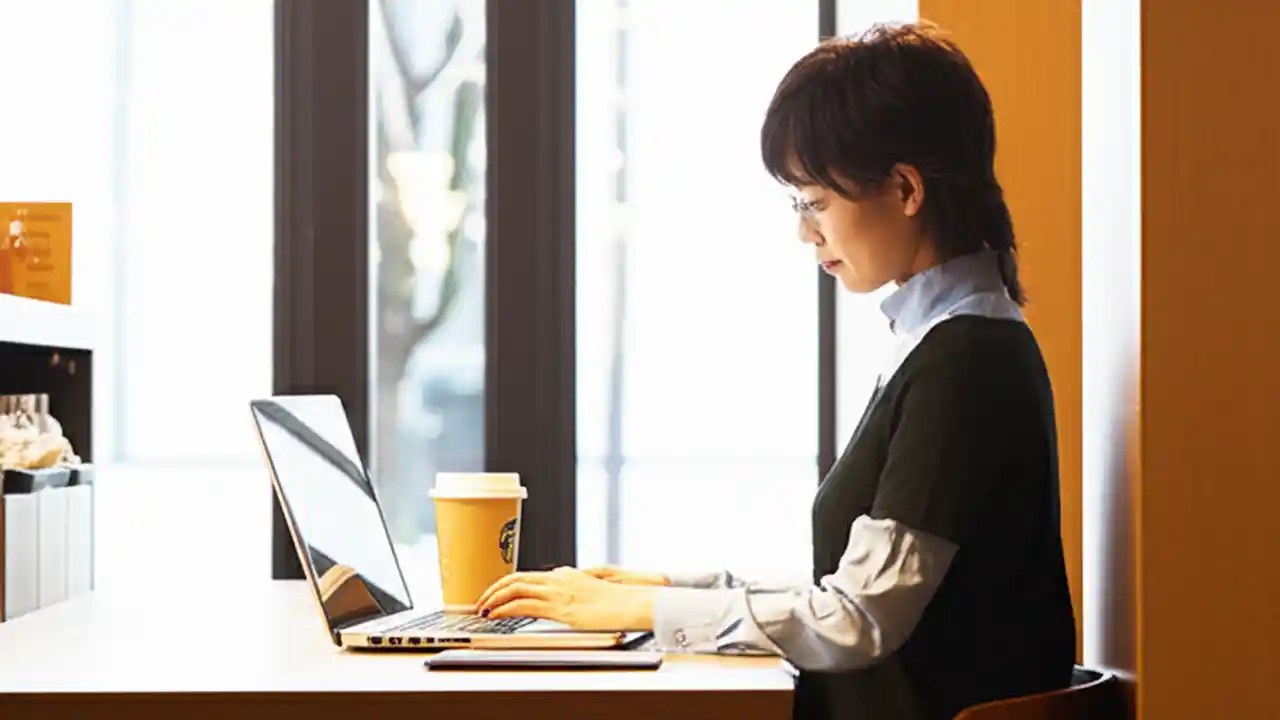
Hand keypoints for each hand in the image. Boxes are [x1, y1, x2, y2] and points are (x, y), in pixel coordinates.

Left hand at [476, 566, 656, 630]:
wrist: (632, 603)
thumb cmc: (619, 601)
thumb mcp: (594, 591)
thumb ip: (577, 589)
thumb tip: (568, 592)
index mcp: (566, 575)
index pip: (529, 576)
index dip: (508, 585)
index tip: (497, 595)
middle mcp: (558, 578)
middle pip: (515, 577)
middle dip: (494, 589)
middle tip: (481, 602)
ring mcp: (557, 591)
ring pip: (514, 587)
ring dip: (493, 598)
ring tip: (482, 610)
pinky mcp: (558, 606)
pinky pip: (522, 604)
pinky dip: (503, 608)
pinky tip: (496, 615)